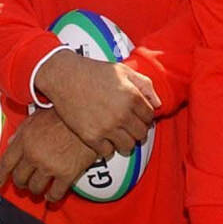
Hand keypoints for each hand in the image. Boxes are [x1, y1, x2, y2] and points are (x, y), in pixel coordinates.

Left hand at [0, 108, 97, 201]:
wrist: (89, 116)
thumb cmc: (64, 113)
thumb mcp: (37, 116)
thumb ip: (22, 130)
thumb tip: (11, 141)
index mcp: (25, 139)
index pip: (6, 162)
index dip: (0, 175)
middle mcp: (34, 155)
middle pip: (20, 178)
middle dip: (20, 182)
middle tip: (23, 182)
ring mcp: (50, 166)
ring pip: (35, 188)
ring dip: (35, 189)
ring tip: (39, 187)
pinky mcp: (66, 174)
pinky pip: (55, 193)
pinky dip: (52, 197)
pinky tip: (52, 195)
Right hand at [34, 50, 158, 157]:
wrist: (65, 76)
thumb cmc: (94, 71)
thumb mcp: (123, 71)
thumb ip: (144, 85)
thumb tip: (158, 104)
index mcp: (132, 96)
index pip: (150, 117)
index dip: (144, 116)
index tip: (136, 115)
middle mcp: (122, 114)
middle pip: (141, 134)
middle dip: (137, 130)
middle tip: (127, 126)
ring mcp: (106, 127)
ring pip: (127, 146)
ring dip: (125, 142)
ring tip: (117, 134)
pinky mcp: (91, 136)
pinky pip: (107, 152)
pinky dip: (107, 147)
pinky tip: (103, 138)